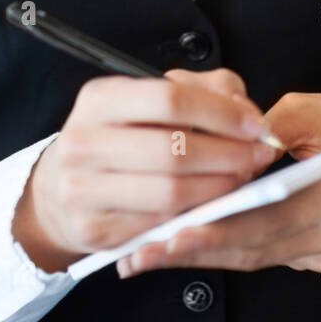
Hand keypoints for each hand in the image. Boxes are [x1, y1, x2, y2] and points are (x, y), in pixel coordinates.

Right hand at [12, 68, 276, 272]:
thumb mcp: (154, 97)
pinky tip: (212, 202)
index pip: (170, 99)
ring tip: (242, 179)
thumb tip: (246, 110)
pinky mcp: (93, 230)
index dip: (222, 113)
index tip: (256, 125)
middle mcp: (83, 141)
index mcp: (100, 99)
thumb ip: (206, 91)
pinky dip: (195, 215)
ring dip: (219, 188)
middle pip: (172, 151)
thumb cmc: (121, 135)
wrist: (62, 184)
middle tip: (258, 156)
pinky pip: (159, 225)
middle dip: (229, 155)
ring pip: (169, 194)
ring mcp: (82, 189)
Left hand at [114, 88, 320, 278]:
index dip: (208, 230)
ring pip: (252, 257)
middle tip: (138, 253)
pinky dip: (230, 248)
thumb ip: (265, 128)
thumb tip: (223, 144)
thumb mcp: (317, 108)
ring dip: (202, 254)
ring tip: (152, 251)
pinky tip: (197, 242)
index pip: (257, 223)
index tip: (165, 233)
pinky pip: (267, 253)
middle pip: (247, 251)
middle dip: (188, 252)